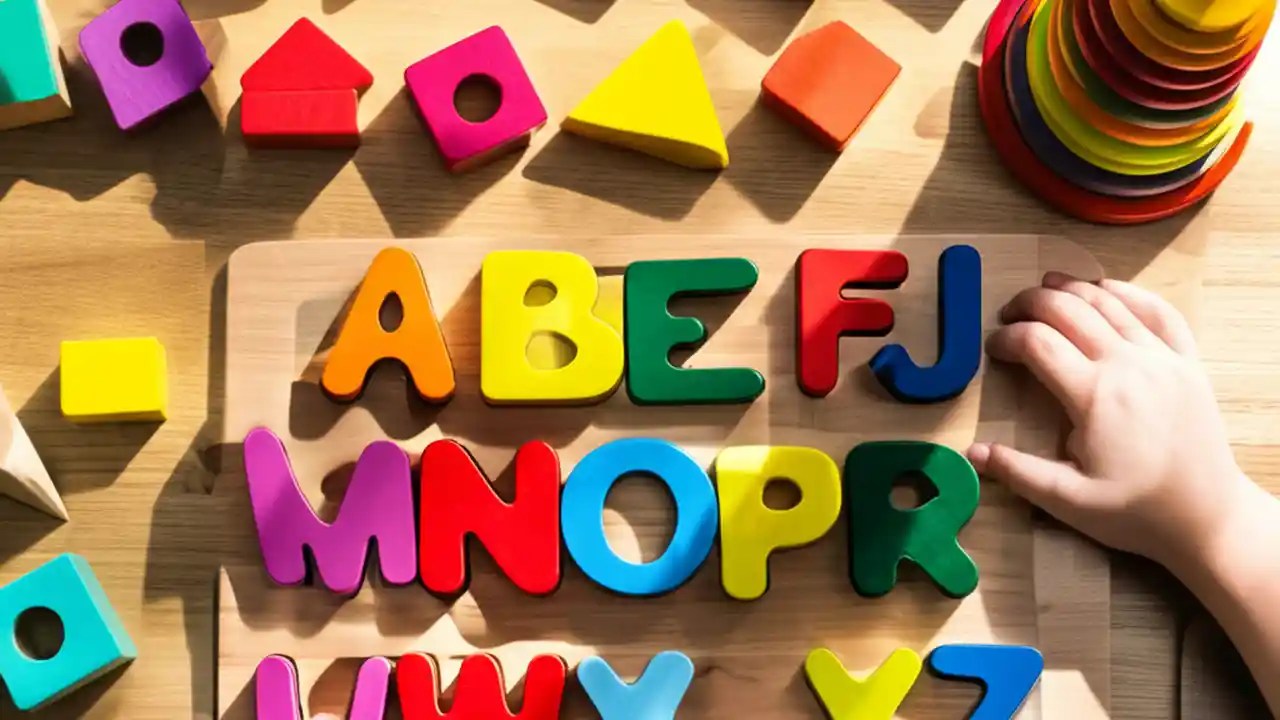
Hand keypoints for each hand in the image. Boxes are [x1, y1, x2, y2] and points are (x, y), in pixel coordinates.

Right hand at [967, 272, 1248, 569]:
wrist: (1207, 518)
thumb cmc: (1136, 511)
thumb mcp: (1069, 501)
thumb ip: (1018, 472)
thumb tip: (972, 452)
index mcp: (1094, 395)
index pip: (1037, 342)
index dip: (1006, 338)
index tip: (992, 349)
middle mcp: (1127, 364)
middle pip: (1068, 309)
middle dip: (1030, 303)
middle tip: (1009, 314)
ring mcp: (1162, 358)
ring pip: (1109, 301)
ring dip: (1071, 289)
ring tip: (1045, 288)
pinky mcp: (1187, 362)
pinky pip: (1158, 311)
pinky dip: (1127, 292)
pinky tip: (1105, 289)